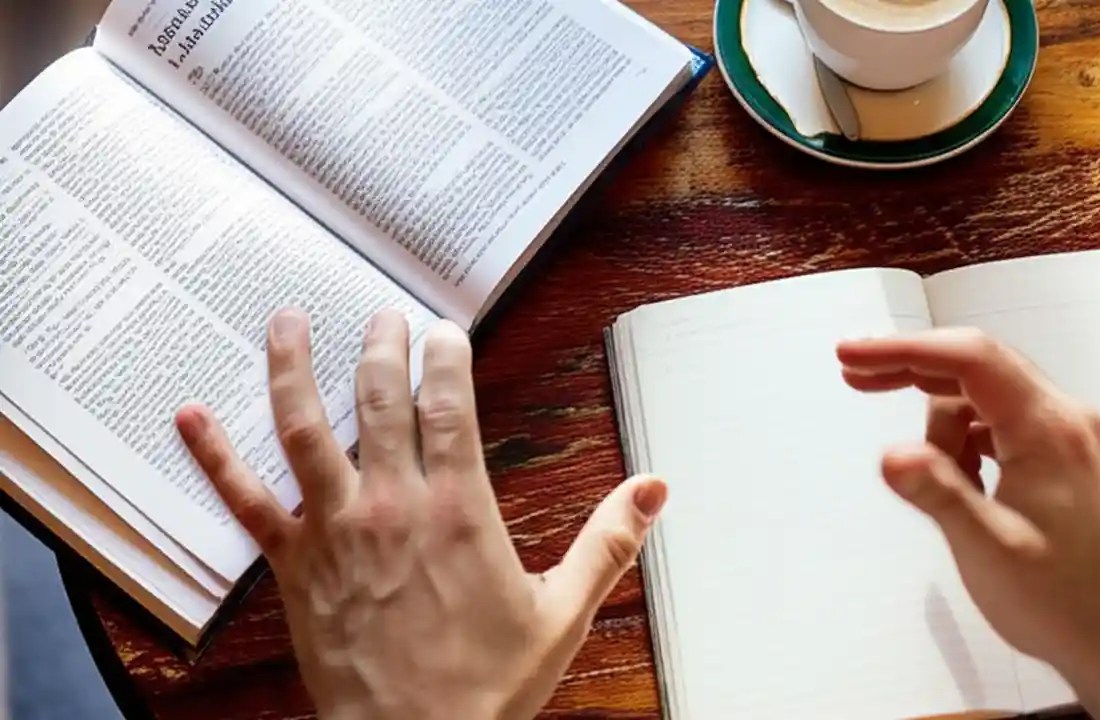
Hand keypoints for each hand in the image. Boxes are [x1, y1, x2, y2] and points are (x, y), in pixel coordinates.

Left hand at [176, 309, 667, 719]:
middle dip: (379, 345)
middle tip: (381, 315)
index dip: (444, 356)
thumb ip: (608, 542)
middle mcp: (391, 505)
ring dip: (294, 368)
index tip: (443, 330)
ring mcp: (335, 530)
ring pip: (304, 429)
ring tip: (286, 322)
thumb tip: (653, 490)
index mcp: (458, 508)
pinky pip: (245, 502)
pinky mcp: (293, 565)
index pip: (449, 405)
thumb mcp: (563, 612)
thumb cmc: (485, 687)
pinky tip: (191, 418)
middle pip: (378, 398)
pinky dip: (215, 457)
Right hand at [839, 328, 1099, 718]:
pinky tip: (960, 486)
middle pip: (972, 367)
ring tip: (944, 493)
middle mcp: (1061, 417)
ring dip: (942, 430)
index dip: (904, 350)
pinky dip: (962, 444)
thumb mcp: (989, 551)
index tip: (851, 354)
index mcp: (1049, 429)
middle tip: (853, 379)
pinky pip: (993, 425)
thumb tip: (892, 454)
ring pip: (978, 399)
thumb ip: (939, 495)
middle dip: (911, 371)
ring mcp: (1061, 434)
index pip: (970, 360)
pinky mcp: (1054, 454)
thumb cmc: (1061, 601)